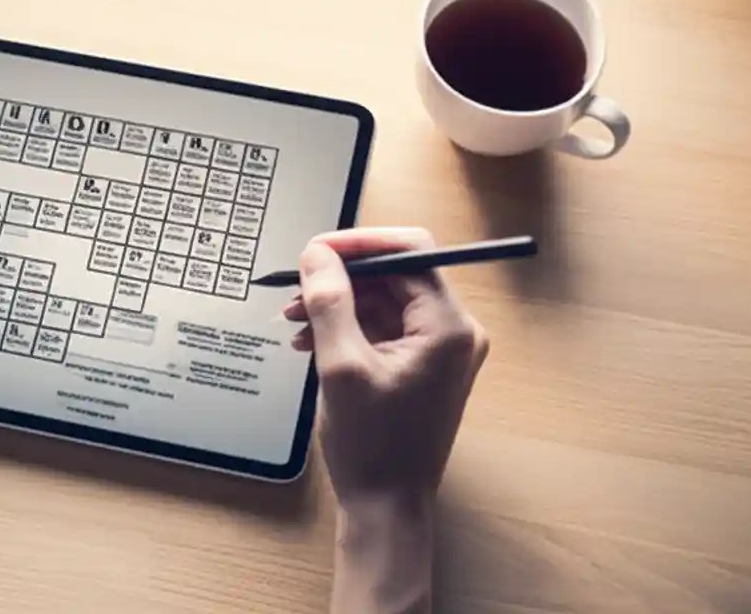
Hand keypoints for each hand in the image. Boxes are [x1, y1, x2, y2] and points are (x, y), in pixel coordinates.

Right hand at [284, 228, 487, 499]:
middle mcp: (455, 332)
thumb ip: (329, 303)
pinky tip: (312, 341)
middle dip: (341, 279)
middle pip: (395, 274)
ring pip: (385, 300)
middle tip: (295, 291)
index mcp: (448, 327)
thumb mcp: (341, 367)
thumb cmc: (373, 448)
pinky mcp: (424, 365)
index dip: (359, 243)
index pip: (409, 251)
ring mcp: (441, 349)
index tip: (316, 250)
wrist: (387, 507)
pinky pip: (385, 327)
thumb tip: (317, 254)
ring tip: (295, 322)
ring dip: (338, 305)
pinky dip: (348, 327)